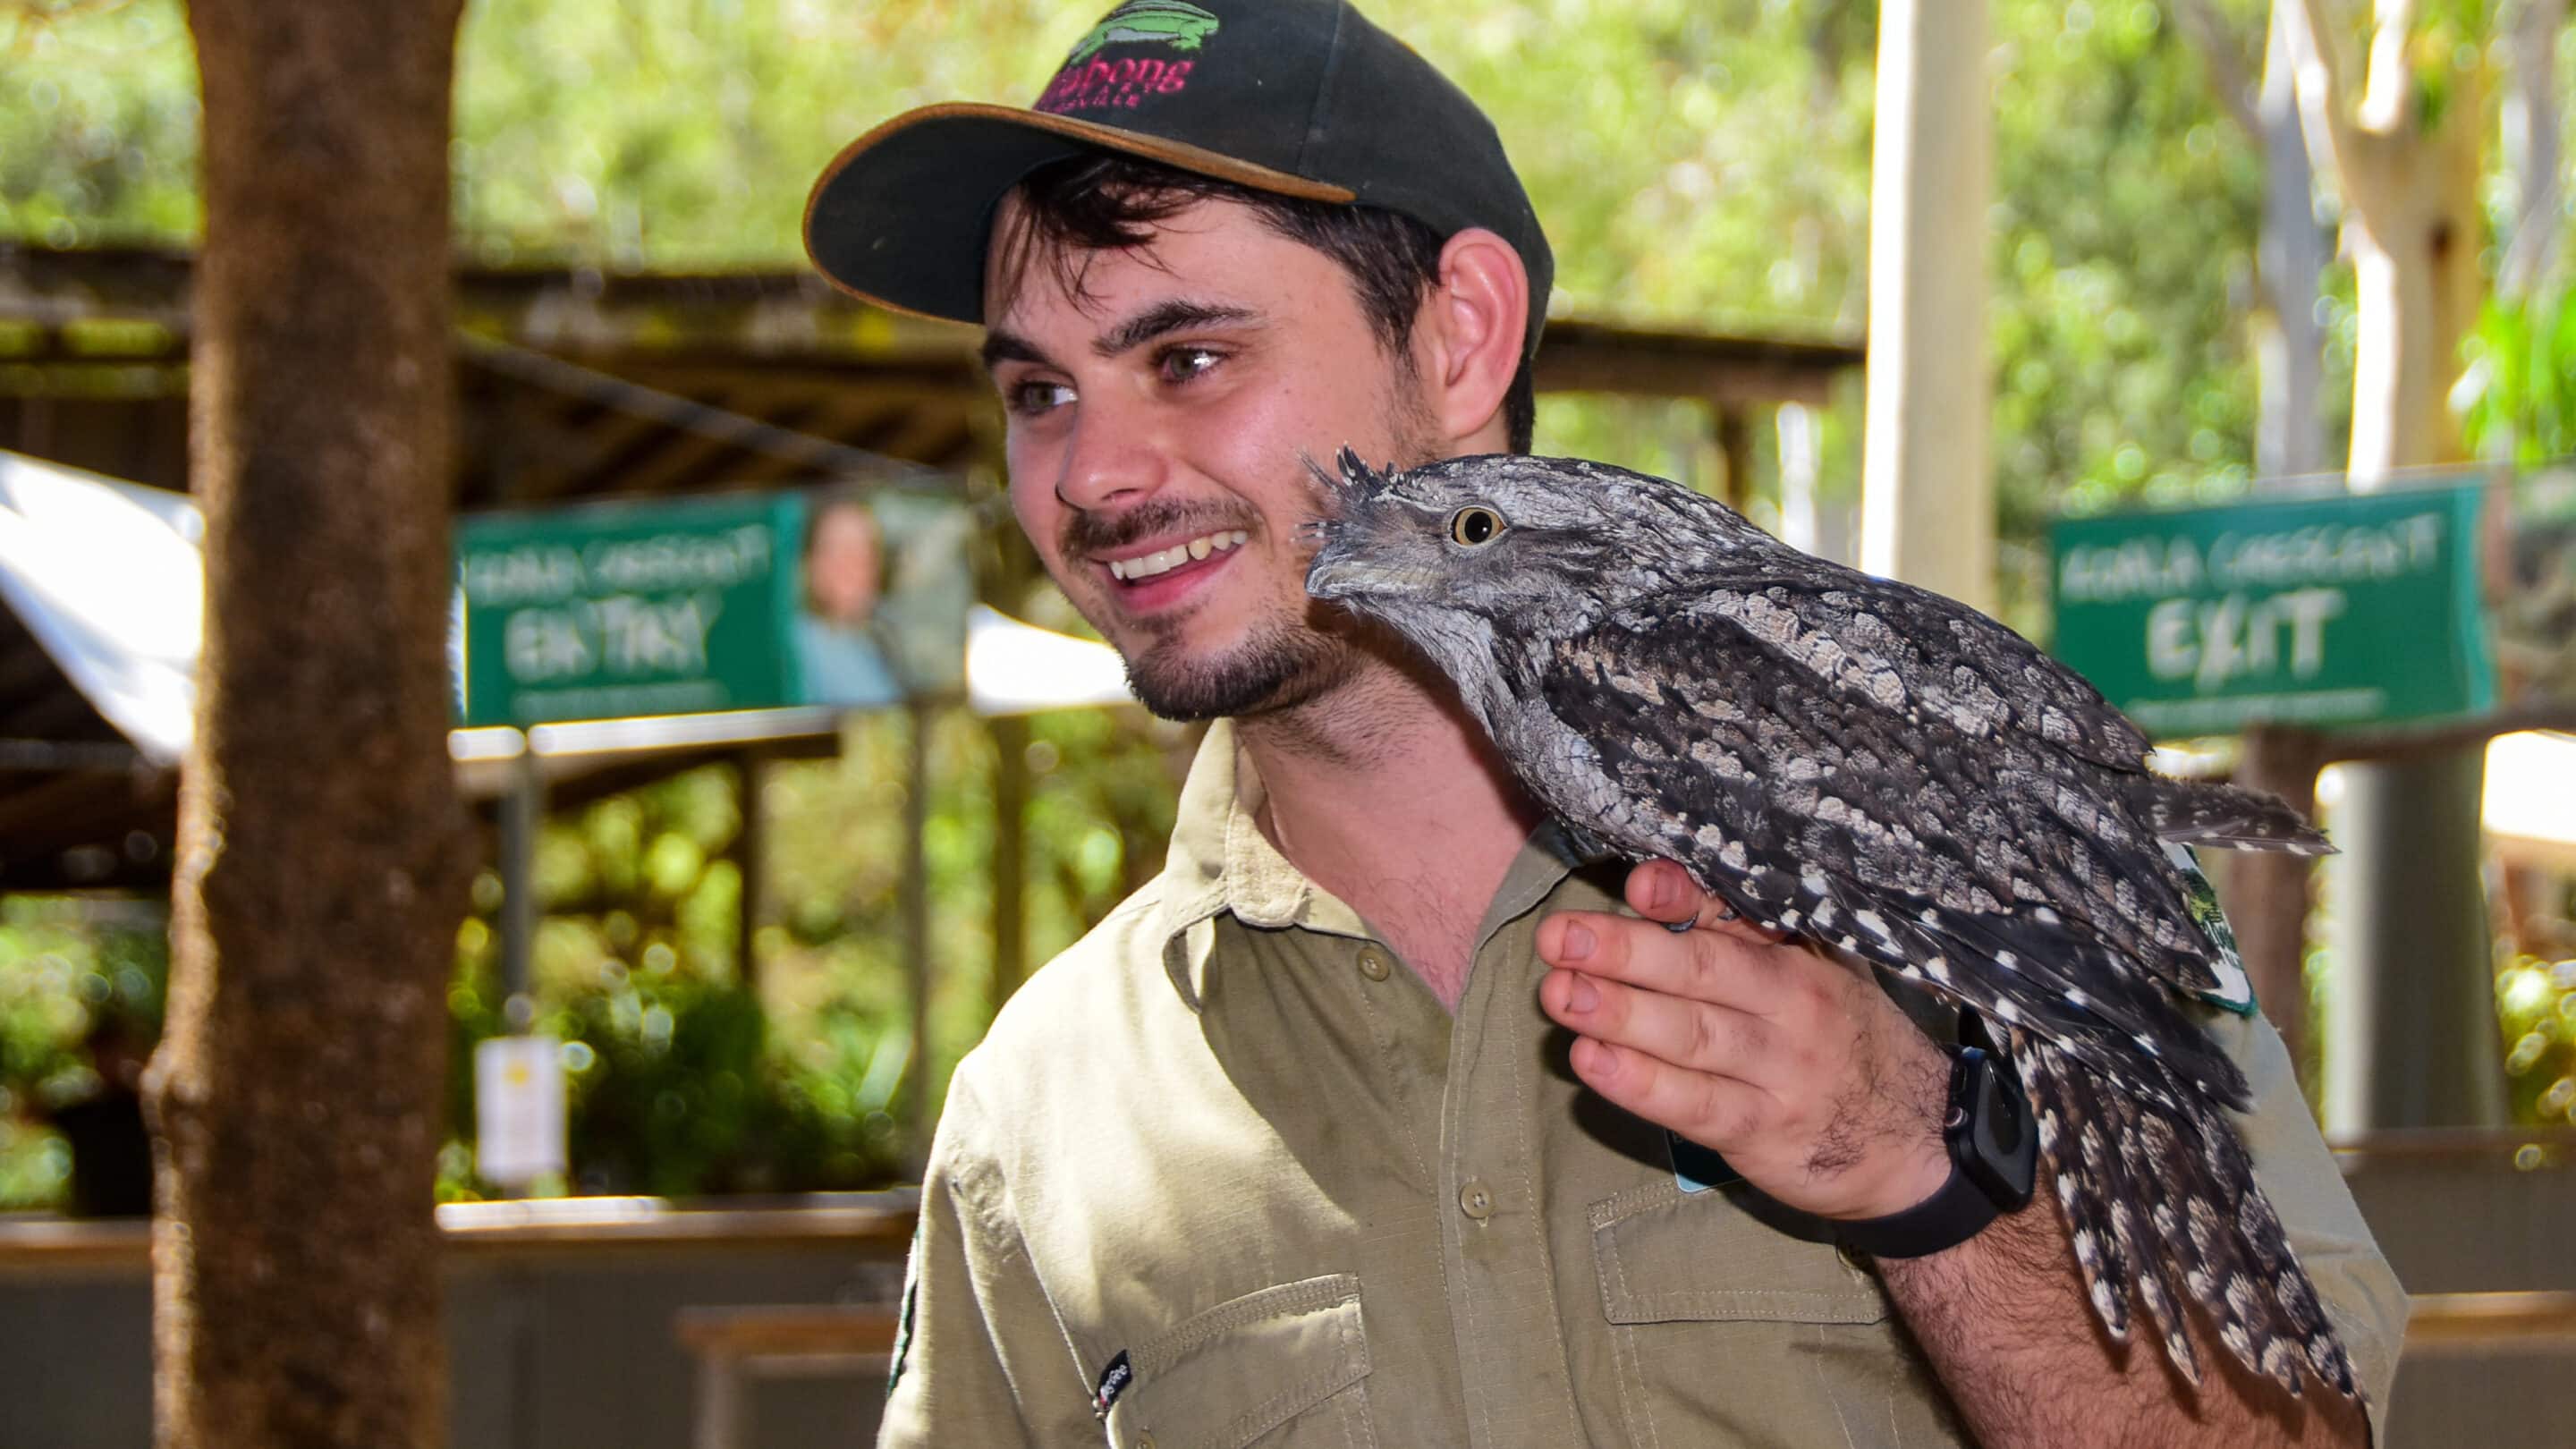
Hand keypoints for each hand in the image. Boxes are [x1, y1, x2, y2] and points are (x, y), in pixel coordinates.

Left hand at [1536, 859, 1954, 1221]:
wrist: (1918, 1141)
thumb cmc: (1844, 1039)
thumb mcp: (1815, 972)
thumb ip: (1741, 935)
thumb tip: (1653, 888)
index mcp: (1797, 957)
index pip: (1736, 917)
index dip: (1685, 898)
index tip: (1640, 885)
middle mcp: (1792, 1006)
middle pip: (1703, 971)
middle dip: (1626, 951)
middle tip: (1559, 938)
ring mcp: (1778, 1071)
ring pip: (1692, 1036)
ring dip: (1620, 1013)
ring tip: (1559, 994)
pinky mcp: (1762, 1131)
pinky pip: (1693, 1103)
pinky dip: (1639, 1082)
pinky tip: (1591, 1062)